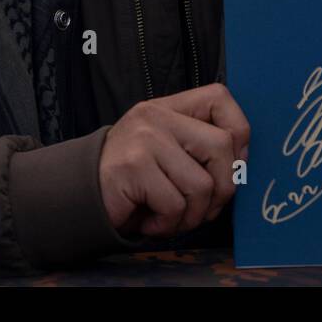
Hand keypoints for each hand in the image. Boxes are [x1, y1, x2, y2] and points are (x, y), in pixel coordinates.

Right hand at [98, 83, 251, 237]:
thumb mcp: (166, 150)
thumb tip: (242, 162)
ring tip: (170, 215)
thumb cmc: (134, 180)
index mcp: (168, 108)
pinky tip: (150, 220)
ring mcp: (143, 140)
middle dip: (222, 189)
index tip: (232, 164)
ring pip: (202, 185)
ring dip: (192, 215)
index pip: (219, 97)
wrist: (79, 195)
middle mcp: (155, 117)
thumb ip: (198, 146)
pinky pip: (175, 205)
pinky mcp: (133, 167)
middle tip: (201, 207)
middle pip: (222, 147)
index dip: (238, 132)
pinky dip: (168, 224)